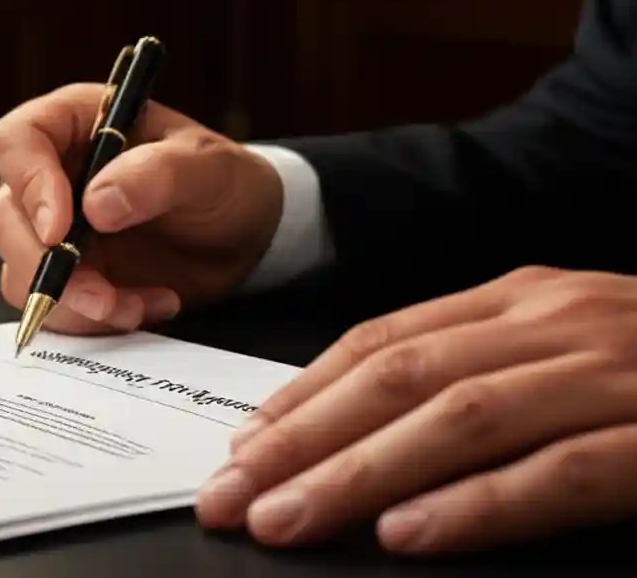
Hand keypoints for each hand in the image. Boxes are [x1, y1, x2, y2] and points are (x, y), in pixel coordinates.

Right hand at [0, 82, 283, 333]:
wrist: (245, 238)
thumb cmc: (224, 183)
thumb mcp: (208, 167)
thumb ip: (156, 175)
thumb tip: (96, 204)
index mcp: (73, 124)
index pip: (13, 144)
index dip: (26, 185)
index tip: (60, 228)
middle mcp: (51, 176)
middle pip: (4, 220)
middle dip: (48, 267)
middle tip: (102, 294)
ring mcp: (53, 232)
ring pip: (19, 273)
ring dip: (74, 302)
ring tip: (139, 303)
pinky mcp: (66, 277)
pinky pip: (52, 308)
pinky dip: (93, 322)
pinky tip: (144, 307)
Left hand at [194, 265, 636, 553]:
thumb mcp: (561, 344)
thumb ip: (472, 368)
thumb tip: (354, 431)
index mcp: (523, 297)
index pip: (381, 340)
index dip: (302, 395)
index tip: (241, 445)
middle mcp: (557, 321)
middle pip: (400, 378)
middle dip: (303, 442)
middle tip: (233, 495)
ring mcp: (615, 373)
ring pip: (461, 420)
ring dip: (360, 475)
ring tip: (289, 520)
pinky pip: (560, 473)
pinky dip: (477, 507)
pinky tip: (408, 536)